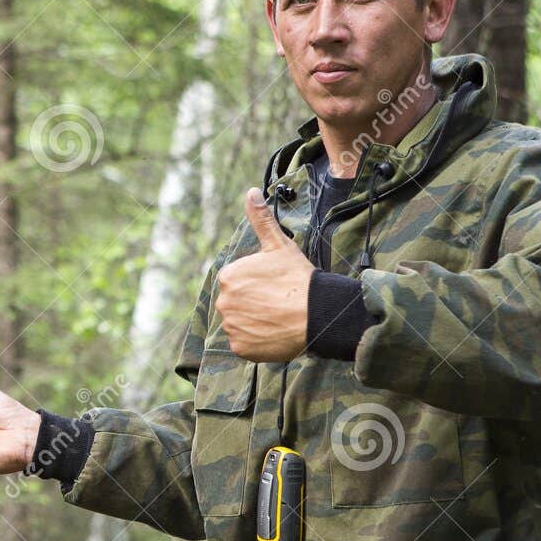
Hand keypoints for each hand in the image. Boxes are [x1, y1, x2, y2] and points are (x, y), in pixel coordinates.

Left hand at [215, 187, 313, 361]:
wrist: (316, 313)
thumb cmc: (298, 278)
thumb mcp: (279, 245)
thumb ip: (260, 219)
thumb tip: (250, 192)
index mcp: (228, 276)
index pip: (238, 282)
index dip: (259, 285)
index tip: (276, 287)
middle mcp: (223, 302)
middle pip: (237, 303)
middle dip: (255, 304)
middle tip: (279, 303)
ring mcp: (231, 327)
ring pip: (241, 324)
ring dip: (256, 322)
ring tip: (278, 317)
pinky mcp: (240, 349)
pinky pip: (245, 344)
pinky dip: (258, 341)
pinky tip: (275, 332)